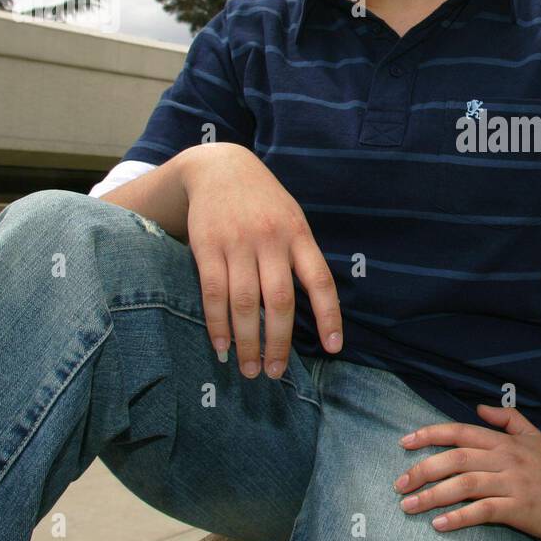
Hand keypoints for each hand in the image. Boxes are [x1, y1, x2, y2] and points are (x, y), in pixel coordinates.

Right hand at [179, 142, 342, 379]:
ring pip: (244, 302)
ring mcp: (237, 243)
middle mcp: (270, 239)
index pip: (319, 280)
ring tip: (249, 369)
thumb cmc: (263, 202)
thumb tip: (313, 308)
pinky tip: (221, 345)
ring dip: (246, 341)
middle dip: (278, 342)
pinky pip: (213, 293)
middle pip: (279, 300)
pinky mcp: (207, 246)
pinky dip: (217, 324)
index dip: (328, 316)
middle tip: (275, 373)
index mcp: (299, 234)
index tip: (334, 347)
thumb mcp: (292, 218)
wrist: (219, 167)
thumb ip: (301, 257)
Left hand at [392, 403, 540, 540]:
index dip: (430, 435)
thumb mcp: (532, 434)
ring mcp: (511, 483)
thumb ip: (506, 418)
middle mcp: (504, 459)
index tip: (404, 443)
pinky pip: (483, 511)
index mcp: (503, 441)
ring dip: (432, 495)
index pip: (460, 432)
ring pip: (464, 485)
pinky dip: (459, 517)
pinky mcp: (517, 508)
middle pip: (456, 459)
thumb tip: (478, 406)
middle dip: (422, 470)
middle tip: (399, 485)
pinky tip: (439, 524)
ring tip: (409, 506)